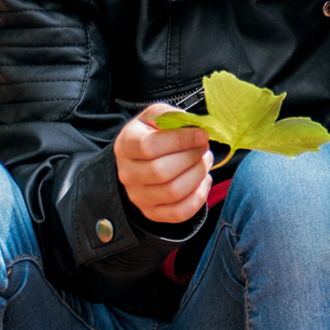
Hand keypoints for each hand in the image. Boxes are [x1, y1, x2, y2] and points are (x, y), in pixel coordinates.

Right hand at [115, 104, 212, 224]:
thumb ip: (173, 117)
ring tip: (204, 162)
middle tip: (203, 148)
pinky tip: (203, 181)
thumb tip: (197, 128)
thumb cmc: (151, 134)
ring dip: (197, 175)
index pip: (150, 147)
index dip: (181, 140)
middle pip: (162, 171)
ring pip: (174, 192)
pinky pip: (180, 212)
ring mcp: (138, 196)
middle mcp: (128, 174)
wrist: (139, 160)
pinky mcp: (152, 212)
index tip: (202, 134)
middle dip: (191, 158)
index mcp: (126, 145)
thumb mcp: (156, 116)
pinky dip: (198, 197)